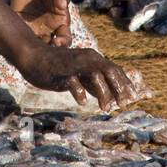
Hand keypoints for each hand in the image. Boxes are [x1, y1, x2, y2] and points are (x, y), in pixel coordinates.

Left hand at [9, 0, 72, 47]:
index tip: (57, 42)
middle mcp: (47, 29)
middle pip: (49, 48)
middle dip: (46, 52)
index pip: (65, 39)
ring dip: (31, 49)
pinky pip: (17, 33)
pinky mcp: (18, 21)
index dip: (63, 43)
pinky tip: (15, 37)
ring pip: (33, 44)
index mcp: (60, 22)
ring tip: (28, 48)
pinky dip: (16, 38)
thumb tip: (62, 4)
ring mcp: (32, 27)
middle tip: (42, 52)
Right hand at [16, 43, 142, 112]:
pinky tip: (82, 102)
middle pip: (109, 71)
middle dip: (119, 88)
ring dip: (103, 93)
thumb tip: (110, 97)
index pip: (114, 69)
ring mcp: (73, 65)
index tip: (133, 97)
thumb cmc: (58, 67)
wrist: (33, 57)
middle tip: (123, 104)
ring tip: (105, 109)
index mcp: (92, 58)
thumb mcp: (80, 73)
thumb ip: (94, 83)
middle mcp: (86, 59)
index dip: (124, 83)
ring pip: (95, 76)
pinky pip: (72, 82)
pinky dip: (79, 92)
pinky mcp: (60, 73)